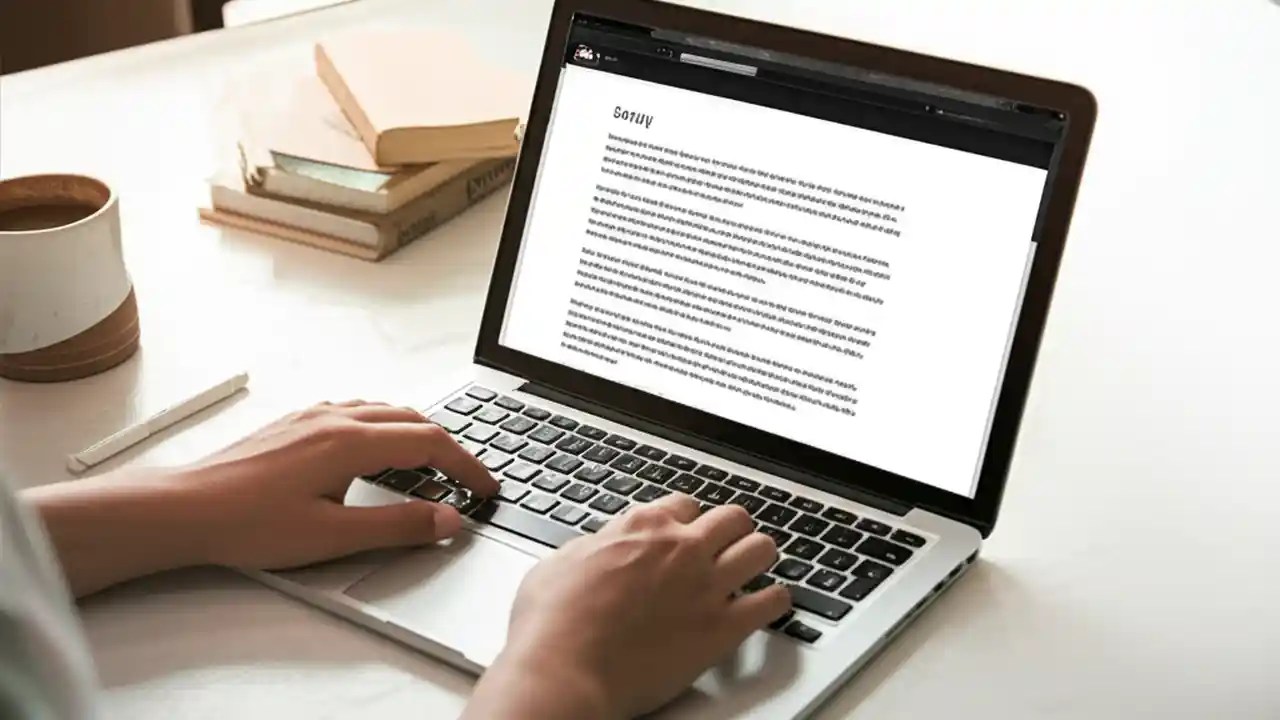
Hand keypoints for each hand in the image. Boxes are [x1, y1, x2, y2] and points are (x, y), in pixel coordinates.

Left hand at [27, 400, 496, 596]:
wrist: (183, 509)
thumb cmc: (246, 523)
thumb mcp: (332, 536)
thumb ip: (397, 526)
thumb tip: (447, 520)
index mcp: (351, 441)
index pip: (431, 443)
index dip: (467, 466)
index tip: (485, 488)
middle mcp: (335, 419)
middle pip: (413, 420)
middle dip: (449, 447)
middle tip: (466, 479)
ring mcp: (312, 417)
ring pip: (384, 410)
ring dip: (416, 432)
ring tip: (430, 464)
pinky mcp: (293, 424)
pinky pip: (354, 410)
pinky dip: (383, 426)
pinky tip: (373, 449)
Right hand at [464, 494, 791, 719]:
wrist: (563, 669)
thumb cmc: (552, 623)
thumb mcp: (560, 562)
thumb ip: (594, 548)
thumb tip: (599, 548)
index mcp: (643, 525)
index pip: (686, 505)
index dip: (686, 523)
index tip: (684, 537)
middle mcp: (682, 547)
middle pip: (732, 518)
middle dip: (730, 532)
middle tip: (726, 549)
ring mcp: (707, 585)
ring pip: (761, 548)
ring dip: (757, 557)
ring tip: (752, 570)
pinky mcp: (723, 629)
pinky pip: (773, 602)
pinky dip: (774, 602)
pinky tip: (767, 607)